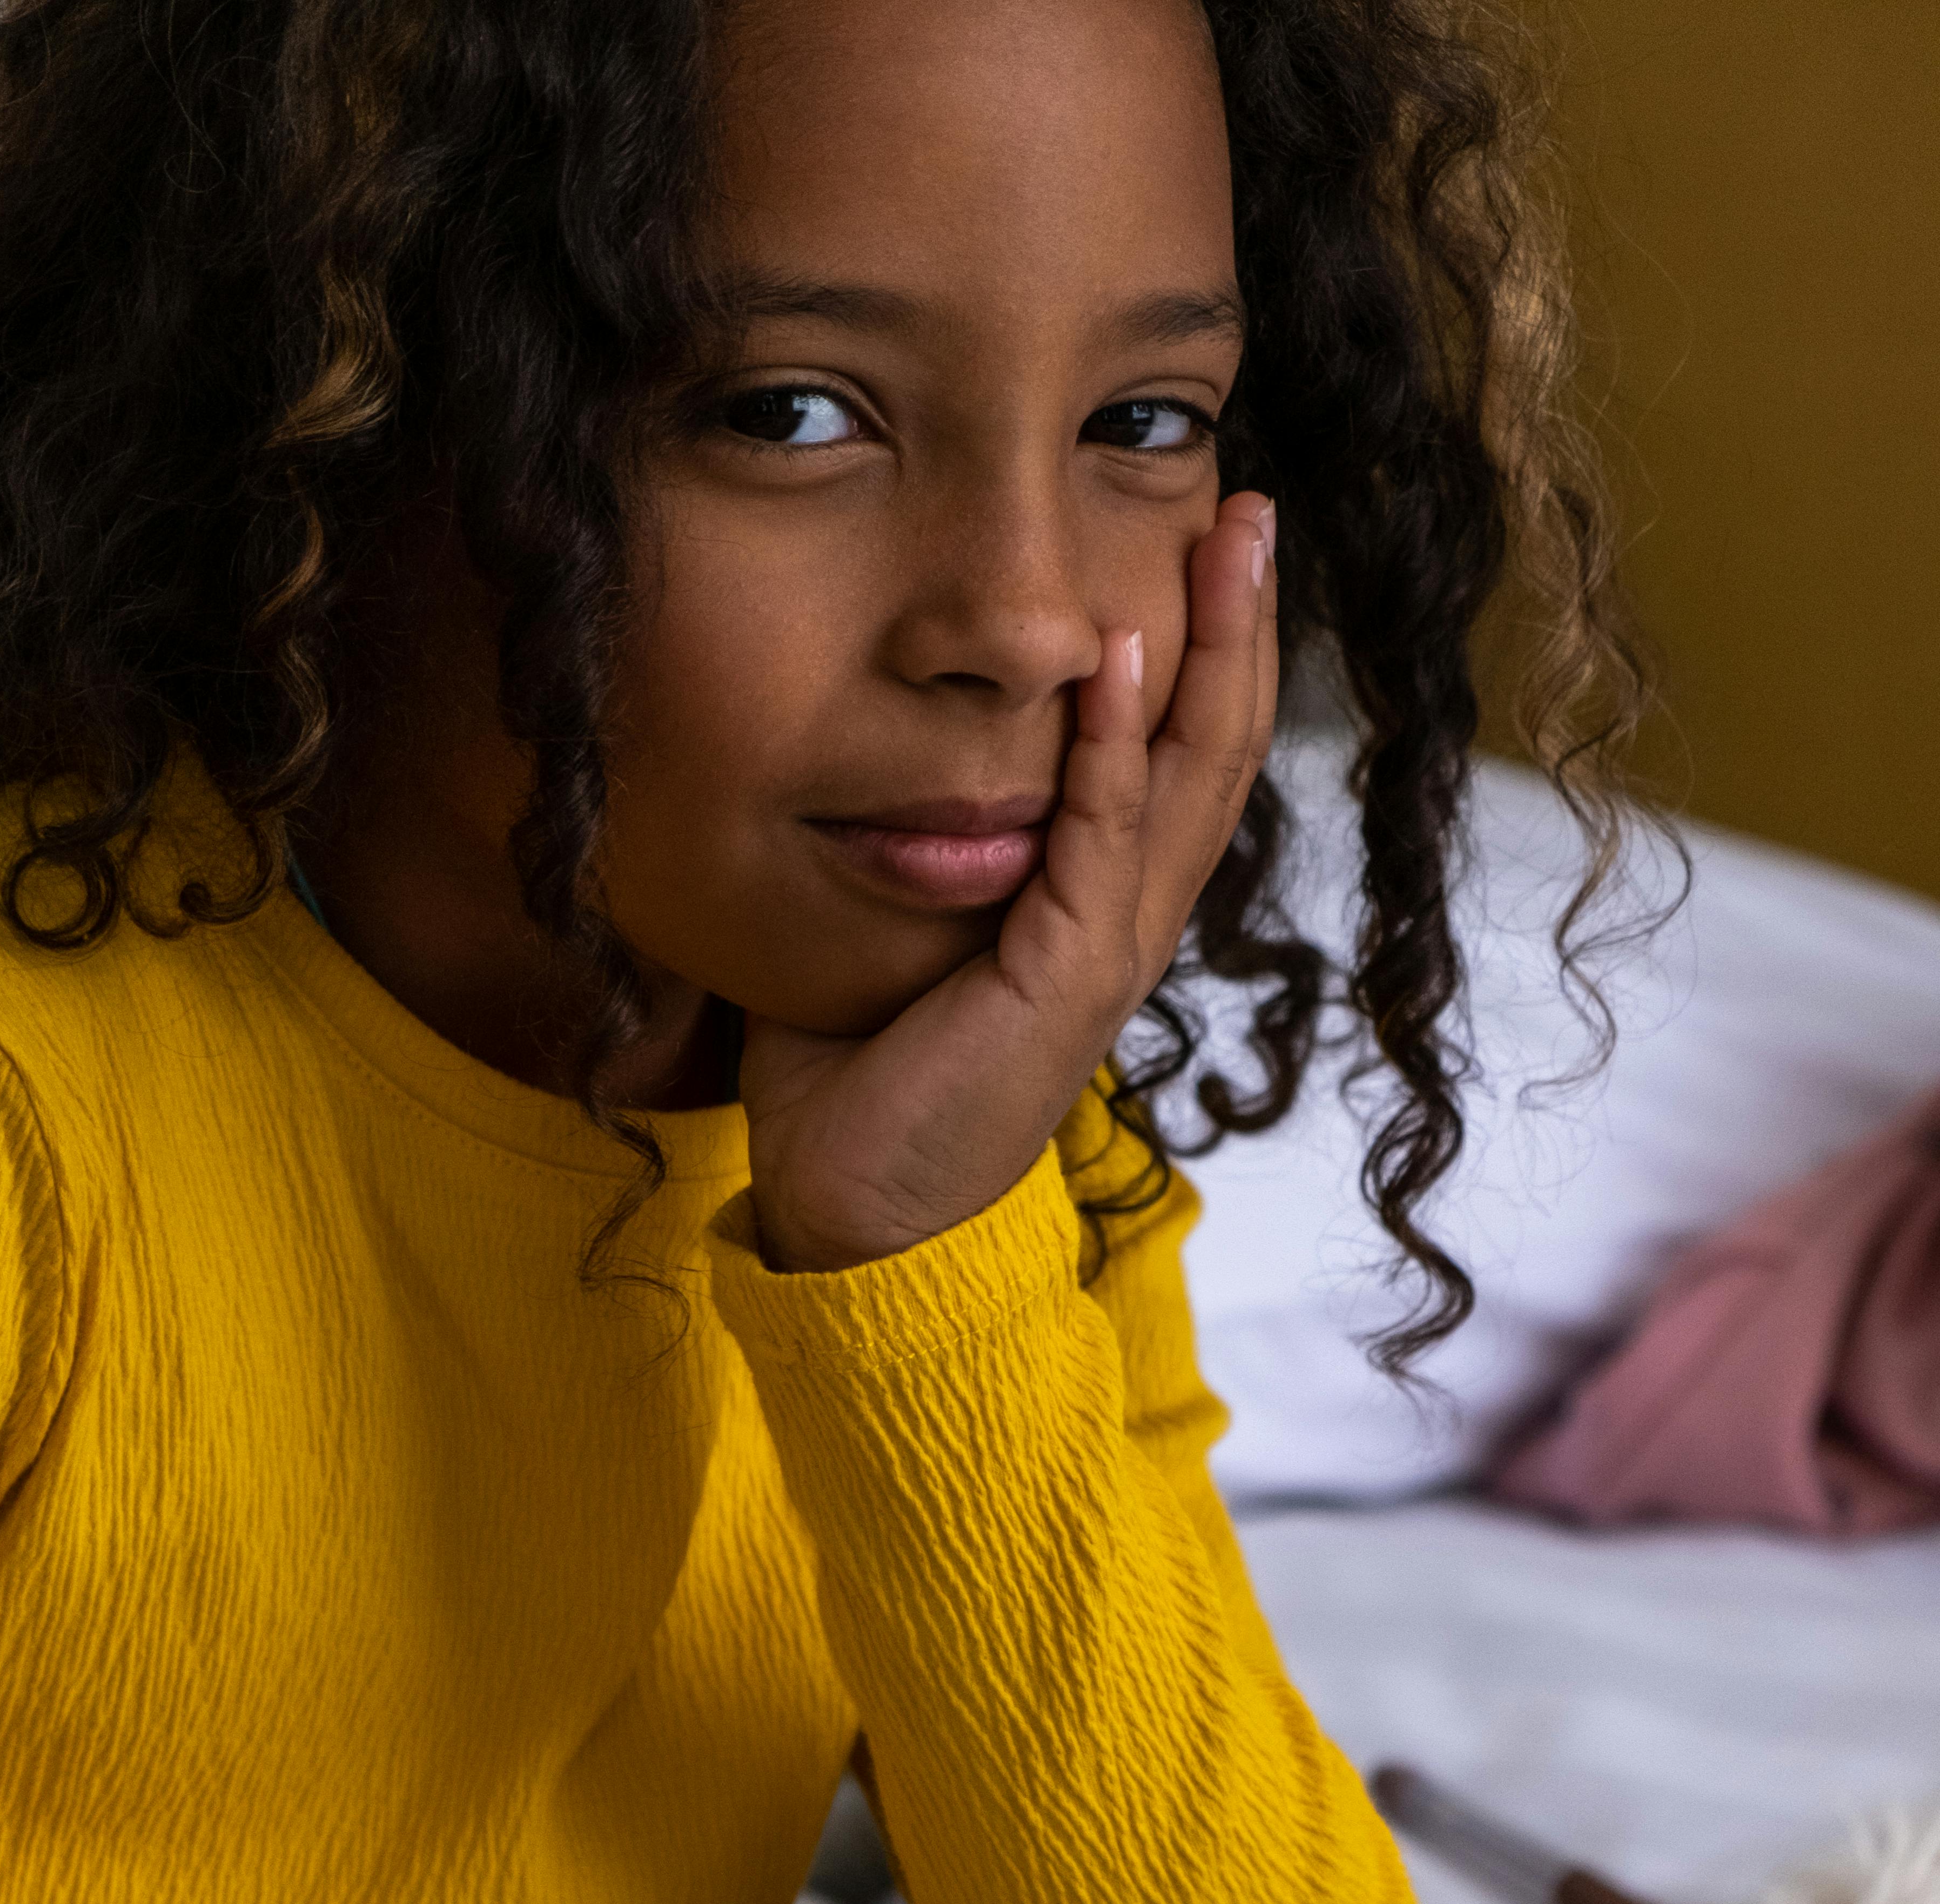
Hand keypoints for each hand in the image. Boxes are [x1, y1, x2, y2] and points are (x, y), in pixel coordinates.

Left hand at [739, 491, 1278, 1275]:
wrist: (848, 1199)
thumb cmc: (861, 1070)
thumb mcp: (905, 922)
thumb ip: (926, 841)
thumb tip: (884, 751)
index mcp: (1098, 904)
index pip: (1177, 752)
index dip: (1206, 646)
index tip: (1210, 535)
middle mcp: (1127, 919)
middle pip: (1215, 746)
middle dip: (1241, 622)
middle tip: (1254, 505)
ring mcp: (1108, 949)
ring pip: (1190, 778)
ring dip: (1212, 652)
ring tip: (1228, 540)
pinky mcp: (1068, 979)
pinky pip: (1103, 839)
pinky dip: (1114, 744)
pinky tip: (1119, 655)